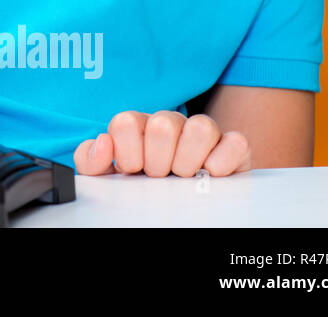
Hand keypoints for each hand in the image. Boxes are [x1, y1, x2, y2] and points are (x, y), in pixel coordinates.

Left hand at [73, 110, 252, 176]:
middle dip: (158, 162)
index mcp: (138, 126)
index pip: (125, 123)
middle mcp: (169, 123)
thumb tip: (102, 144)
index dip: (128, 154)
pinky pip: (236, 142)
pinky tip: (211, 175)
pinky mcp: (233, 146)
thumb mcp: (110, 178)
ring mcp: (202, 132)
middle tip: (160, 176)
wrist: (181, 205)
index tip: (134, 170)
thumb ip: (91, 162)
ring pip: (200, 127)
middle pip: (162, 125)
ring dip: (188, 162)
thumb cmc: (143, 186)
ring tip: (183, 177)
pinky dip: (222, 162)